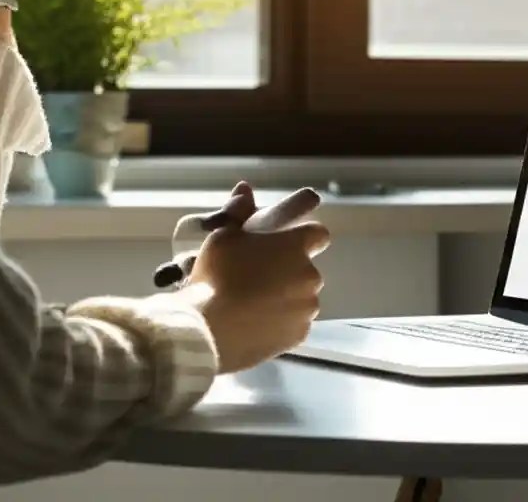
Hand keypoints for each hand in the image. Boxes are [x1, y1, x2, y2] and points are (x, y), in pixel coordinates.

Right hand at [177, 215, 329, 373]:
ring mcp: (307, 308)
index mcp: (295, 246)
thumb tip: (245, 189)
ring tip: (254, 305)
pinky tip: (256, 324)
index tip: (282, 245)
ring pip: (302, 298)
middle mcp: (310, 275)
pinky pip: (294, 324)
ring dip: (286, 298)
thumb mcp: (221, 236)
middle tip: (258, 277)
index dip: (303, 237)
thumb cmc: (216, 275)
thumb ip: (238, 212)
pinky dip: (281, 323)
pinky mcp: (300, 336)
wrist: (209, 329)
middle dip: (289, 271)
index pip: (318, 233)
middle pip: (306, 268)